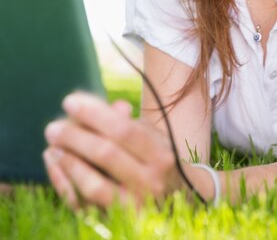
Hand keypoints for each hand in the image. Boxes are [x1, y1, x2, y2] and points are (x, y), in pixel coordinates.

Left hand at [43, 92, 183, 209]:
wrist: (175, 199)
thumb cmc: (156, 159)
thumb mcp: (149, 136)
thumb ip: (122, 120)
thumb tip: (89, 106)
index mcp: (160, 154)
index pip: (123, 130)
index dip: (94, 114)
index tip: (70, 101)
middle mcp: (150, 182)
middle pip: (106, 154)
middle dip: (75, 137)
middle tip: (53, 127)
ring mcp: (133, 206)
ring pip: (93, 185)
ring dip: (69, 163)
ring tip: (53, 146)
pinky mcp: (116, 222)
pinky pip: (82, 205)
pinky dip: (64, 184)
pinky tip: (54, 165)